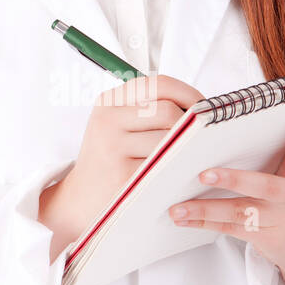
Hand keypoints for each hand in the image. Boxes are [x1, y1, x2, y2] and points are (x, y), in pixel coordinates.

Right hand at [39, 73, 205, 261]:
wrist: (79, 200)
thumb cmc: (109, 160)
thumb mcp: (116, 125)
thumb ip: (149, 109)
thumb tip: (202, 106)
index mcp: (108, 102)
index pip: (159, 84)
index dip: (189, 93)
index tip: (204, 108)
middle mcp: (107, 120)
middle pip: (167, 111)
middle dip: (190, 124)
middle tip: (200, 138)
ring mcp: (113, 148)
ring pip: (169, 139)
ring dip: (186, 148)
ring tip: (188, 156)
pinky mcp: (123, 175)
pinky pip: (165, 165)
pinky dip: (178, 168)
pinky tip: (179, 172)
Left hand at [167, 104, 284, 284]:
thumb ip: (282, 151)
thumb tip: (245, 127)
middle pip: (263, 187)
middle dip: (232, 180)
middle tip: (203, 175)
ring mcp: (282, 219)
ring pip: (240, 212)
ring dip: (205, 209)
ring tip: (177, 208)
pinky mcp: (267, 237)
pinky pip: (231, 229)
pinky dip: (205, 223)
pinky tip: (183, 219)